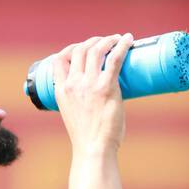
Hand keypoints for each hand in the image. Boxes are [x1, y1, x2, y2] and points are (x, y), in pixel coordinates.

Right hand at [52, 33, 131, 154]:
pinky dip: (122, 45)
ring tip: (118, 39)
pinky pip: (114, 59)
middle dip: (93, 41)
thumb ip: (81, 100)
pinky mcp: (106, 87)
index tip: (83, 47)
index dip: (71, 48)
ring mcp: (89, 85)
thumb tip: (101, 94)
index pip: (59, 59)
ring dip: (107, 39)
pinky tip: (128, 39)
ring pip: (96, 49)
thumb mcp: (73, 113)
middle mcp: (73, 84)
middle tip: (106, 42)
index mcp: (61, 90)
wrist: (93, 149)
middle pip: (79, 49)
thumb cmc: (87, 136)